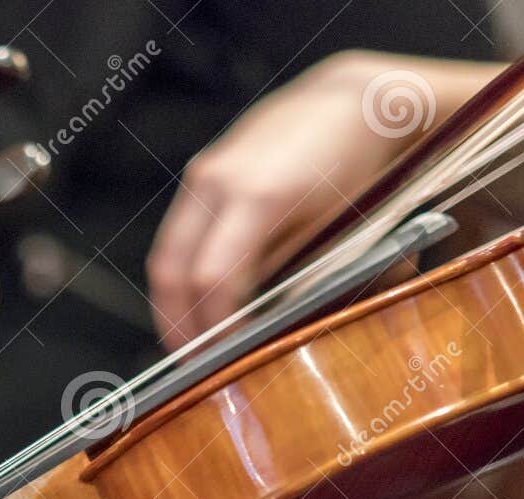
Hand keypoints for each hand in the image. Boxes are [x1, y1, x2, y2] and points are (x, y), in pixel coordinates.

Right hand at [148, 52, 417, 350]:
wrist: (348, 104)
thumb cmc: (358, 171)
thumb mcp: (340, 231)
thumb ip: (299, 280)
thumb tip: (267, 334)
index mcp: (258, 195)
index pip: (213, 280)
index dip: (215, 329)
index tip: (226, 363)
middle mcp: (217, 181)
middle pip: (172, 272)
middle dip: (177, 327)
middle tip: (191, 370)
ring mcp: (202, 175)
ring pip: (165, 258)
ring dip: (170, 307)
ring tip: (187, 347)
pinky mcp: (199, 176)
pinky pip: (175, 240)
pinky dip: (178, 280)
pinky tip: (196, 308)